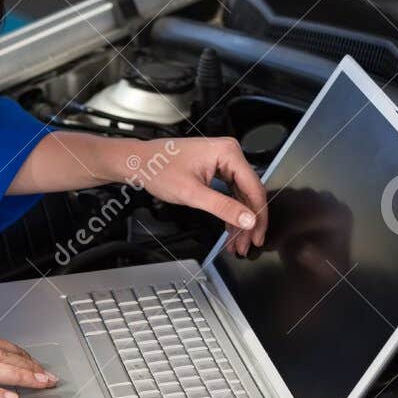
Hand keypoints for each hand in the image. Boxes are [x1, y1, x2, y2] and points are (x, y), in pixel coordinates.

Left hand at [121, 136, 267, 255]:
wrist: (138, 162)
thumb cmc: (158, 169)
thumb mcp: (192, 193)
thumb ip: (222, 207)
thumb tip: (248, 219)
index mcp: (228, 152)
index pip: (254, 188)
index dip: (258, 216)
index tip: (257, 236)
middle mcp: (229, 153)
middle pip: (249, 194)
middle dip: (248, 222)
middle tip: (246, 244)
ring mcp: (223, 161)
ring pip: (240, 196)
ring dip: (239, 220)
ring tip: (237, 243)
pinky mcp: (216, 169)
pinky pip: (230, 193)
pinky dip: (230, 212)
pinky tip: (230, 229)